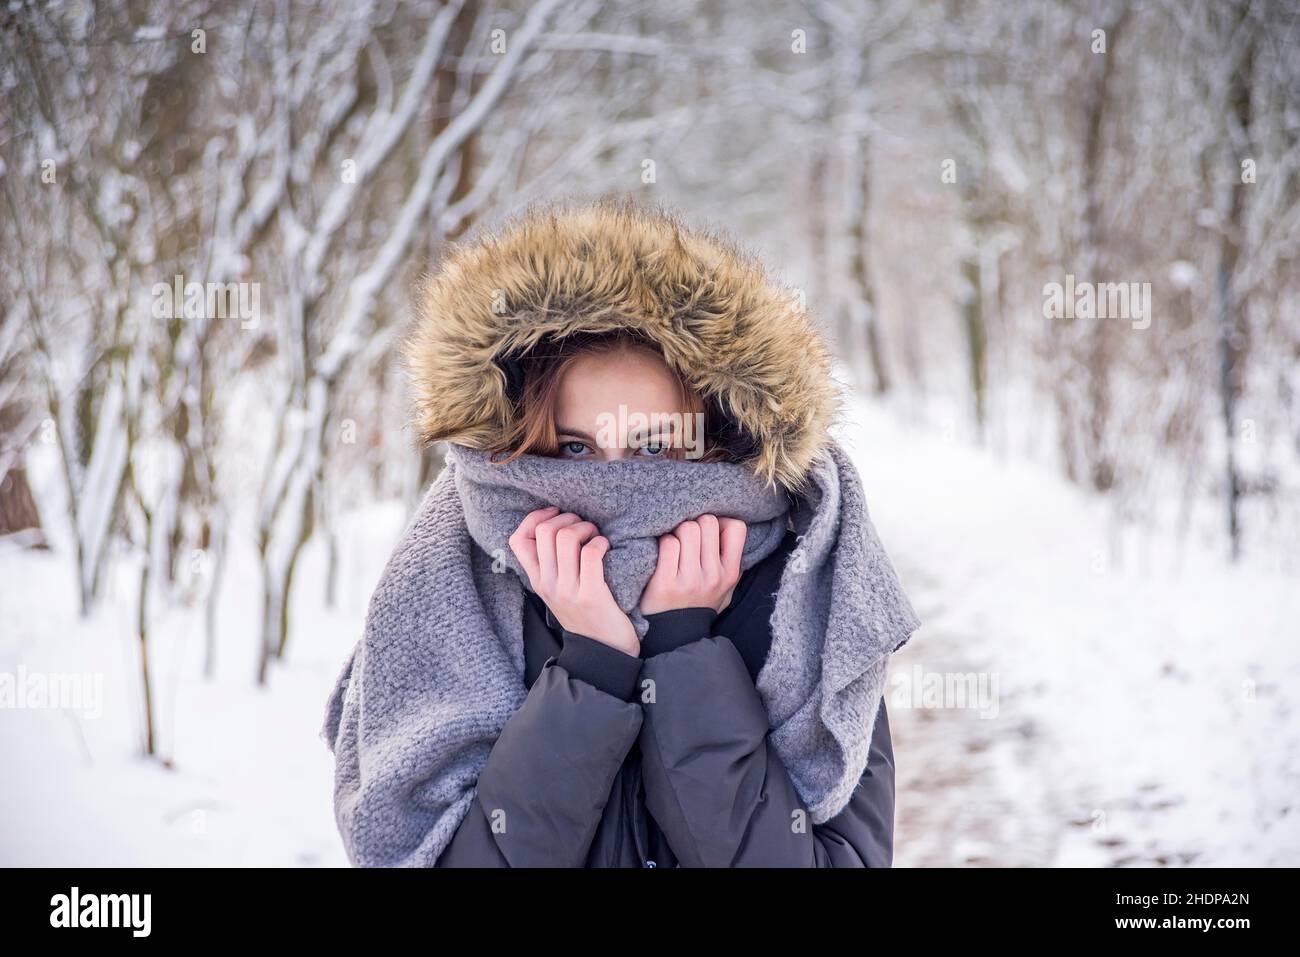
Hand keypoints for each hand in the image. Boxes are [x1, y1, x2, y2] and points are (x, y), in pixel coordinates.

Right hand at [508, 506, 638, 655]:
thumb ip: (550, 564)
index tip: (556, 515)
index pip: (518, 539)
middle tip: (583, 526)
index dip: (535, 518)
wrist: (604, 651)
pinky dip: (600, 542)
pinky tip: (606, 548)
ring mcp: (567, 590)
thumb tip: (551, 527)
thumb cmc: (586, 614)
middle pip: (544, 531)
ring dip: (586, 528)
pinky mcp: (591, 595)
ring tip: (595, 536)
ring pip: (566, 537)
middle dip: (567, 518)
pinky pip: (591, 553)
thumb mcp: (558, 590)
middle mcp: (548, 584)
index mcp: (537, 580)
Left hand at [640, 514, 746, 615]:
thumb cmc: (698, 604)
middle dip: (694, 524)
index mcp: (730, 573)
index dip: (721, 522)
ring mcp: (690, 579)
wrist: (675, 636)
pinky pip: (668, 544)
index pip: (736, 527)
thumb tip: (725, 523)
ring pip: (687, 529)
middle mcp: (713, 575)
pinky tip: (661, 555)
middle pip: (707, 522)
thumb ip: (729, 559)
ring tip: (674, 547)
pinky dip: (662, 543)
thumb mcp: (725, 587)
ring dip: (676, 533)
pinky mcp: (666, 582)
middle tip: (686, 538)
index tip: (709, 532)